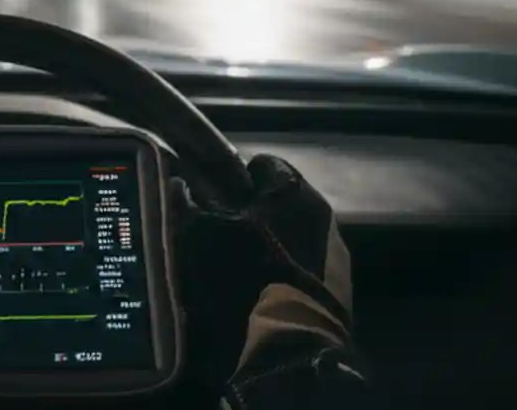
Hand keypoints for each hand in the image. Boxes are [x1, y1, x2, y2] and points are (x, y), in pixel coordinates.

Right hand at [173, 154, 365, 405]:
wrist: (291, 352)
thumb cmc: (243, 281)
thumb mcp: (201, 238)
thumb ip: (186, 206)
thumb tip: (176, 184)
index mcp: (291, 191)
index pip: (261, 163)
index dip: (233, 177)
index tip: (213, 199)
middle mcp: (322, 213)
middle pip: (279, 200)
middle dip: (253, 212)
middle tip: (221, 234)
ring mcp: (336, 252)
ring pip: (293, 233)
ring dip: (271, 242)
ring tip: (241, 268)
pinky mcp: (340, 288)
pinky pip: (306, 265)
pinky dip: (286, 271)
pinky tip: (263, 293)